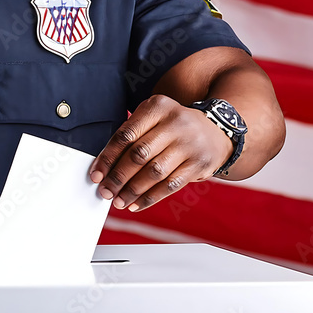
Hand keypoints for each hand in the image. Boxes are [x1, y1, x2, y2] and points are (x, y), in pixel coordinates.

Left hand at [89, 95, 232, 211]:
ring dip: (132, 190)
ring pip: (154, 172)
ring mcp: (189, 144)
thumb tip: (105, 168)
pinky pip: (170, 185)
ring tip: (119, 201)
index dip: (108, 158)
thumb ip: (132, 136)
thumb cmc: (173, 127)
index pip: (126, 135)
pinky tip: (136, 204)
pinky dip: (150, 198)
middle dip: (118, 177)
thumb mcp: (155, 119)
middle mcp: (175, 123)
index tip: (97, 175)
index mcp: (158, 107)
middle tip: (105, 192)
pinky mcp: (198, 164)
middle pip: (139, 155)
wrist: (215, 132)